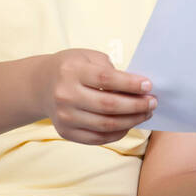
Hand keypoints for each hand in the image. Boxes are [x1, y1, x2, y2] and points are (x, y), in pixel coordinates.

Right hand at [38, 49, 154, 144]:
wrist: (42, 85)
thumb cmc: (73, 68)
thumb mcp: (88, 57)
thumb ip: (110, 70)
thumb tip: (138, 88)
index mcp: (71, 72)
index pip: (106, 80)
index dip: (130, 85)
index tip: (149, 86)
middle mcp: (65, 96)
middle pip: (108, 106)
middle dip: (136, 106)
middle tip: (153, 102)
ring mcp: (64, 117)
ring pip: (106, 126)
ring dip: (132, 121)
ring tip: (146, 113)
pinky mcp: (66, 133)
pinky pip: (98, 138)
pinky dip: (118, 133)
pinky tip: (129, 124)